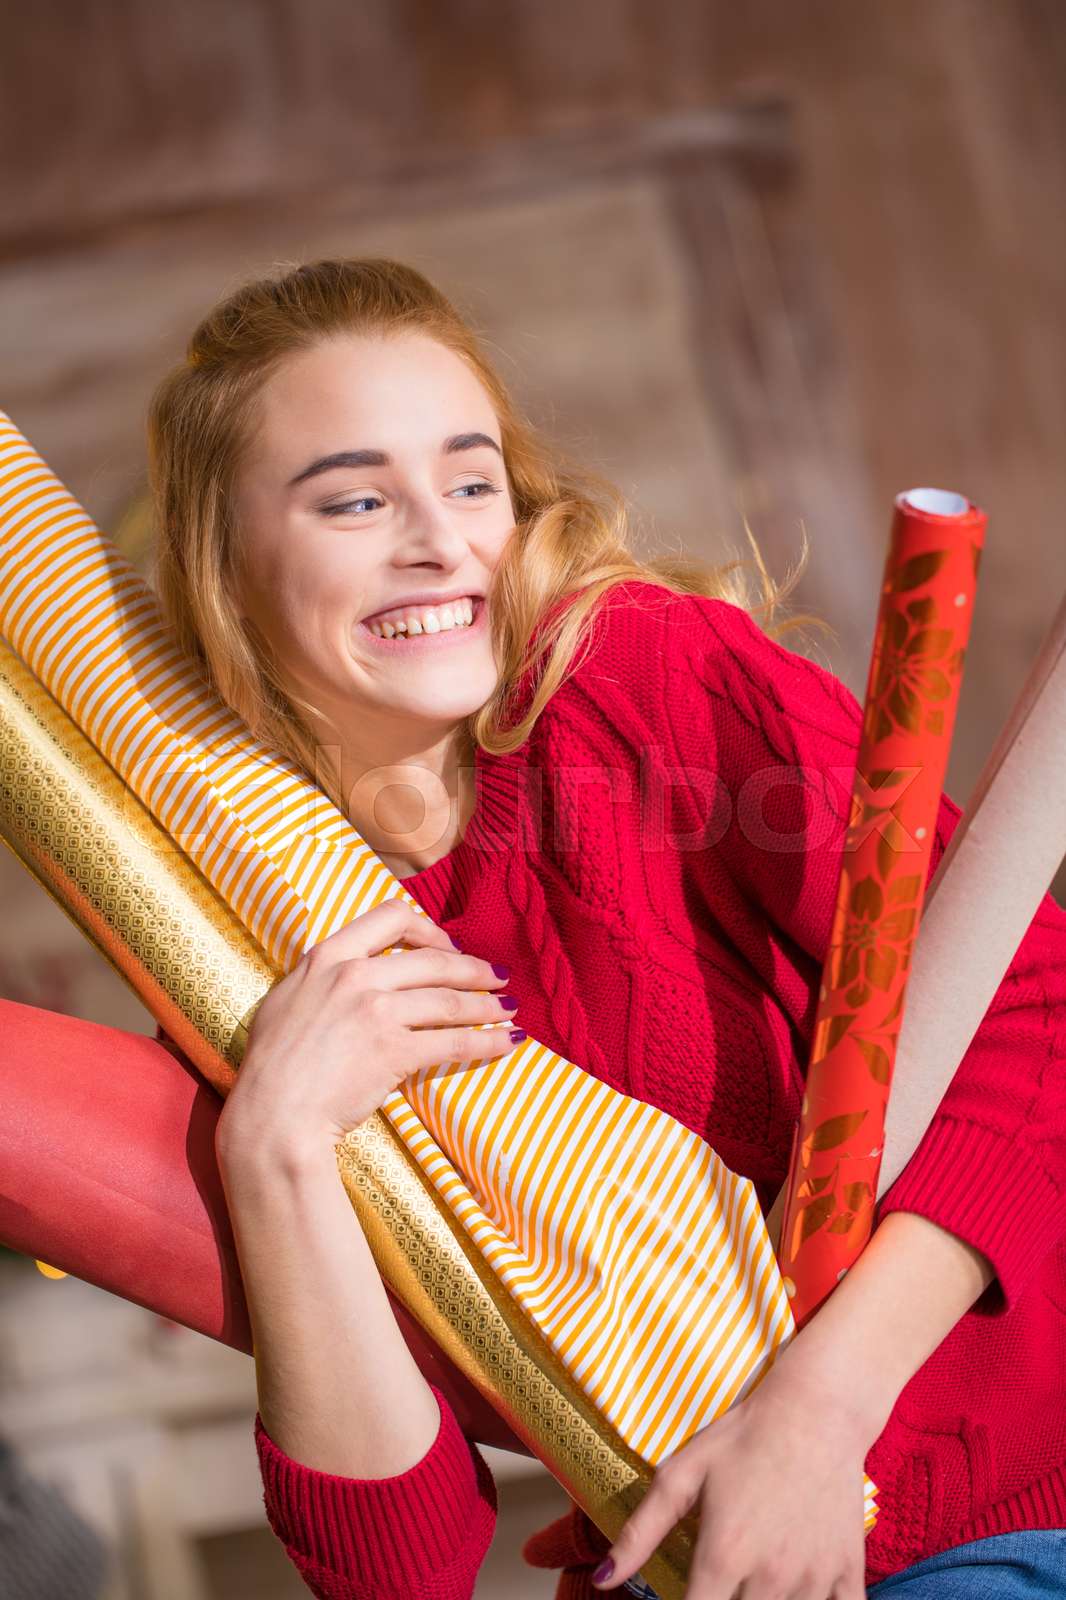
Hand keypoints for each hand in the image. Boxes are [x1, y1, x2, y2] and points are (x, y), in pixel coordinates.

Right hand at [215, 900, 521, 1160]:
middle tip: (498, 978)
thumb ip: (323, 976)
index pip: (391, 916)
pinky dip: (487, 1042)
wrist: (272, 1115)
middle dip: (475, 969)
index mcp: (329, 955)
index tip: (447, 946)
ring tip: (509, 1009)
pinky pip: (454, 1042)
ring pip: (450, 1001)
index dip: (429, 929)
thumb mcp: (288, 998)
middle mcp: (356, 976)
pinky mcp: (395, 1052)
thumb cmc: (272, 1064)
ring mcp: (377, 1013)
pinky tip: (507, 1042)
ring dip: (488, 1005)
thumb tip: (351, 967)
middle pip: (434, 961)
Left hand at [592, 1361, 869, 1598]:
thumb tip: (604, 1578)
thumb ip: (640, 1530)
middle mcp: (769, 1576)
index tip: (684, 1599)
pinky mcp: (848, 1570)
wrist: (817, 1409)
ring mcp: (814, 1577)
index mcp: (723, 1554)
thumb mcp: (682, 1473)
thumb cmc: (744, 1436)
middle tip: (718, 1587)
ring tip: (750, 1585)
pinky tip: (798, 1593)